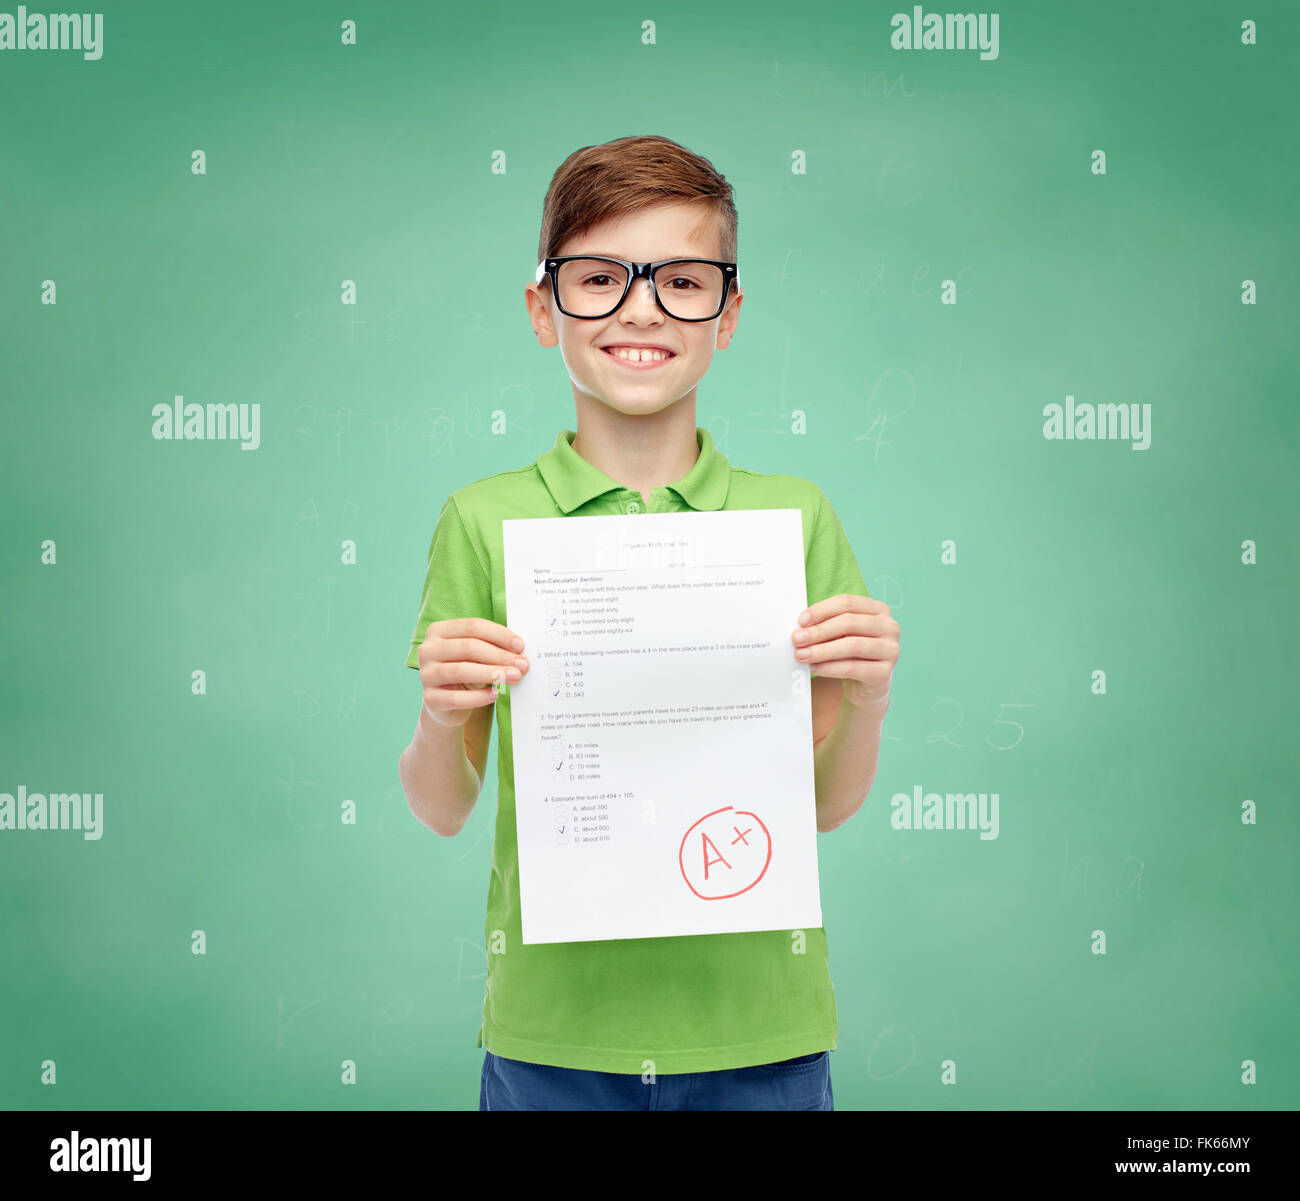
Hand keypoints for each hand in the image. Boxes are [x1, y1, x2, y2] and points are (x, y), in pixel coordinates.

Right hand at [416, 617, 529, 726]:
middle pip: (468, 647)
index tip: (520, 646)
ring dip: (492, 674)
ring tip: (514, 677)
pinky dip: (479, 697)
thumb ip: (491, 647)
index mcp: (439, 631)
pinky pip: (457, 698)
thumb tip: (519, 650)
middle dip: (499, 656)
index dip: (499, 635)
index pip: (472, 626)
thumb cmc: (466, 671)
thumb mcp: (476, 655)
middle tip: (522, 664)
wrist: (446, 704)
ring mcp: (426, 674)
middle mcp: (428, 650)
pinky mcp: (430, 699)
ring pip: (461, 671)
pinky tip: (495, 694)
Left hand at [791, 594, 898, 710]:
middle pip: (849, 622)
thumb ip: (826, 626)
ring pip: (852, 645)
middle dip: (819, 631)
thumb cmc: (851, 654)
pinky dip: (830, 667)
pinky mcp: (885, 673)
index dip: (822, 610)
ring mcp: (891, 650)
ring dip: (822, 650)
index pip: (847, 603)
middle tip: (797, 639)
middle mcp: (889, 627)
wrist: (866, 686)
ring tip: (801, 655)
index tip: (801, 620)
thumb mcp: (841, 635)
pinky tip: (815, 668)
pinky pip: (853, 668)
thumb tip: (800, 627)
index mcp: (878, 609)